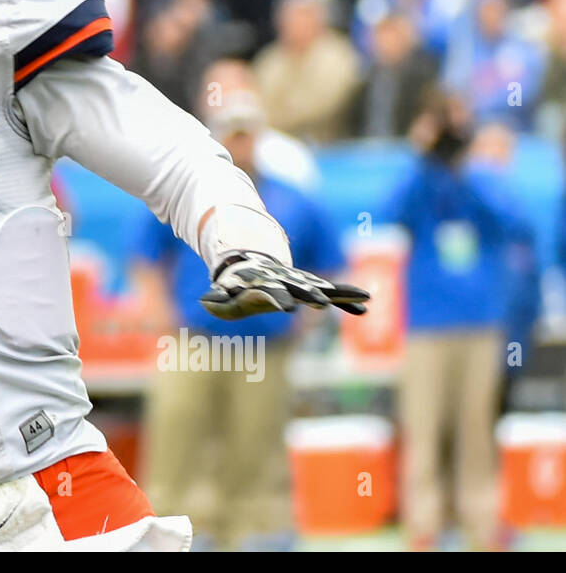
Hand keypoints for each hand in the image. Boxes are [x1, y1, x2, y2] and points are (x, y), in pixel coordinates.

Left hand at [200, 250, 368, 320]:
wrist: (253, 265)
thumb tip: (205, 301)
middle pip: (302, 288)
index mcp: (266, 286)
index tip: (287, 307)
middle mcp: (287, 282)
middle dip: (313, 295)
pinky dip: (346, 300)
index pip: (272, 293)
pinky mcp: (312, 287)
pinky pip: (333, 294)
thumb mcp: (225, 295)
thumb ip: (218, 300)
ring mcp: (302, 283)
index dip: (279, 299)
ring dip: (342, 294)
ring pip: (325, 288)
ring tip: (366, 297)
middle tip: (323, 303)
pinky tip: (364, 308)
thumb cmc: (238, 286)